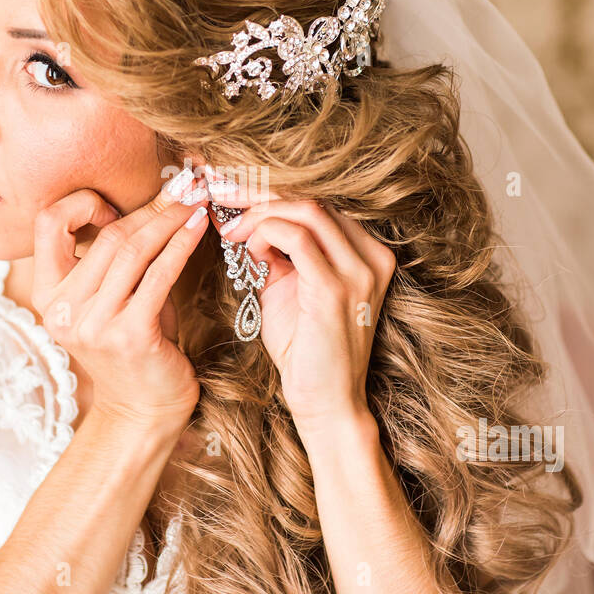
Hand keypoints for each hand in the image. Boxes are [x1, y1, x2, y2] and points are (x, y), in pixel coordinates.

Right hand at [30, 169, 210, 433]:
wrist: (144, 410)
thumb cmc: (135, 346)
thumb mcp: (111, 298)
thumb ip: (116, 258)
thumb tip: (154, 199)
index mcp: (48, 295)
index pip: (48, 225)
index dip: (81, 204)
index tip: (117, 205)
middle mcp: (64, 309)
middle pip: (105, 235)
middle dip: (150, 206)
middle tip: (182, 187)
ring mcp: (94, 324)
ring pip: (133, 249)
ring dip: (169, 219)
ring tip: (194, 203)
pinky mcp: (130, 335)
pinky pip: (159, 275)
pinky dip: (181, 245)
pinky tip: (198, 228)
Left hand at [208, 175, 396, 438]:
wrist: (325, 403)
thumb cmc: (305, 350)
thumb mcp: (288, 290)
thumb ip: (275, 253)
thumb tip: (245, 219)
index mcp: (368, 252)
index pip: (321, 201)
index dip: (273, 190)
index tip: (234, 190)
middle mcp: (373, 255)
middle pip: (315, 197)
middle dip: (261, 192)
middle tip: (221, 195)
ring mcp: (360, 270)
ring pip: (307, 209)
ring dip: (259, 213)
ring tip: (231, 230)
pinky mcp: (337, 288)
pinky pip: (298, 238)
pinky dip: (265, 234)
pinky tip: (247, 249)